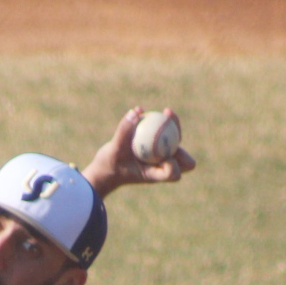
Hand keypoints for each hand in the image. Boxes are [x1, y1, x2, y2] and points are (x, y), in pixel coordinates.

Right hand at [82, 106, 196, 197]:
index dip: (173, 165)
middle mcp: (160, 165)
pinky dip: (158, 122)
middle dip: (181, 142)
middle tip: (170, 124)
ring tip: (166, 111)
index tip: (161, 155)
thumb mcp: (114, 151)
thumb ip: (124, 133)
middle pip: (183, 158)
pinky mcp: (153, 146)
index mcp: (154, 174)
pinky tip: (145, 110)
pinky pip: (161, 132)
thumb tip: (135, 113)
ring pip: (175, 141)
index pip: (173, 173)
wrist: (103, 169)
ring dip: (173, 126)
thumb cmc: (108, 166)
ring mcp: (158, 156)